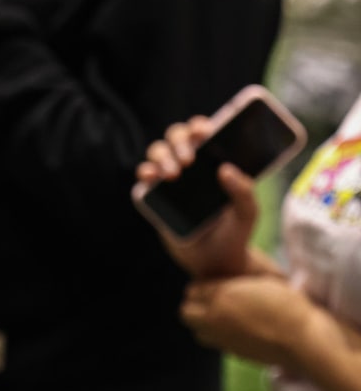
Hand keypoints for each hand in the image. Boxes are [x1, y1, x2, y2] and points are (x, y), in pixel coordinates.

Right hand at [133, 117, 260, 277]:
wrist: (215, 264)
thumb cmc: (234, 234)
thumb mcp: (247, 212)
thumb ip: (243, 191)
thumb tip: (225, 168)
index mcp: (213, 161)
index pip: (202, 132)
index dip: (199, 126)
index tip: (205, 131)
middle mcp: (190, 166)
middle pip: (176, 137)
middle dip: (179, 142)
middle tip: (189, 159)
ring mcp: (170, 182)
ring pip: (157, 153)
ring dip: (162, 157)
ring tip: (173, 174)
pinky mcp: (154, 199)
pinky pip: (143, 178)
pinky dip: (144, 172)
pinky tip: (151, 177)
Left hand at [180, 274, 315, 365]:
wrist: (302, 339)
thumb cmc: (289, 305)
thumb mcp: (262, 281)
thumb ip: (236, 282)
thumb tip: (222, 284)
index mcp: (222, 295)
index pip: (193, 290)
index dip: (203, 286)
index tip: (214, 285)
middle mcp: (215, 318)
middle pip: (185, 312)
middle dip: (195, 305)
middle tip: (213, 301)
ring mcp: (221, 338)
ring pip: (196, 331)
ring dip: (204, 323)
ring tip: (223, 317)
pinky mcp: (230, 353)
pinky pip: (214, 342)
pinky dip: (219, 336)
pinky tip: (237, 330)